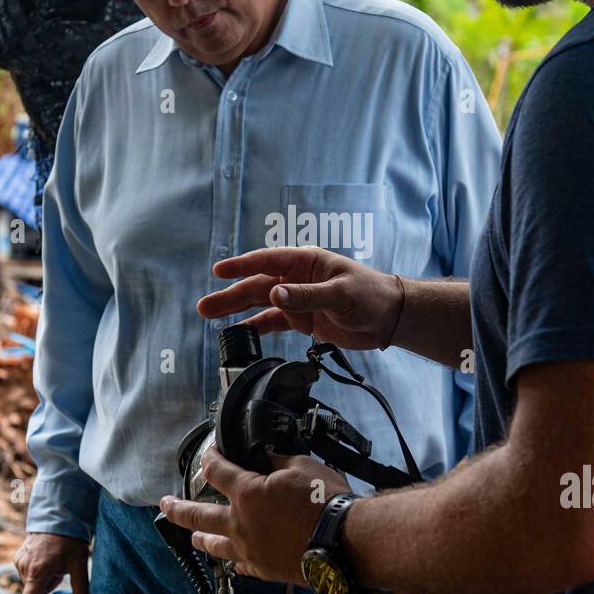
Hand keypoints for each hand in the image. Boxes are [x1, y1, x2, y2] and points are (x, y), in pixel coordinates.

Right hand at [15, 532, 90, 593]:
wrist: (60, 517)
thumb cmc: (70, 540)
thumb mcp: (79, 565)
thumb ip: (81, 589)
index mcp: (37, 571)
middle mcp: (24, 567)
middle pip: (32, 593)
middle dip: (48, 591)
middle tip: (63, 578)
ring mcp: (19, 561)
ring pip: (30, 584)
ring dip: (44, 582)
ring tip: (57, 567)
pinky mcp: (19, 556)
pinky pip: (27, 574)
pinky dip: (39, 574)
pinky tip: (50, 562)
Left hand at [159, 446, 351, 584]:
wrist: (342, 542)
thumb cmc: (324, 502)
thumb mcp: (301, 467)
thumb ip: (278, 461)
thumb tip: (268, 457)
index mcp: (246, 493)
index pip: (217, 471)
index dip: (210, 458)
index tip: (208, 454)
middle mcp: (239, 523)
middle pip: (198, 515)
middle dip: (178, 508)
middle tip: (165, 504)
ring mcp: (250, 550)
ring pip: (215, 545)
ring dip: (201, 537)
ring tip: (192, 535)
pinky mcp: (264, 569)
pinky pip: (241, 566)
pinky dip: (235, 561)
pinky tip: (233, 562)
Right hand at [197, 246, 403, 350]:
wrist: (389, 318)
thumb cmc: (371, 295)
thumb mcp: (340, 294)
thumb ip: (307, 296)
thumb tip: (275, 294)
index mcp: (307, 263)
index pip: (268, 261)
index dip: (242, 265)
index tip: (219, 271)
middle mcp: (297, 279)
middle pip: (257, 285)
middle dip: (230, 295)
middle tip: (205, 306)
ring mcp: (298, 300)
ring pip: (260, 304)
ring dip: (236, 311)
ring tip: (210, 317)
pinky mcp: (302, 320)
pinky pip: (273, 323)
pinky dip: (256, 328)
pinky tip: (239, 332)